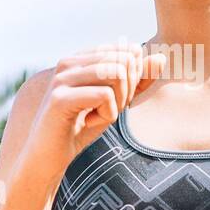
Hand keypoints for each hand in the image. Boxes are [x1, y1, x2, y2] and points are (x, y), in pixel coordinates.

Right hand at [18, 39, 167, 182]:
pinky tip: (89, 123)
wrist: (47, 158)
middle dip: (128, 90)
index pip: (128, 51)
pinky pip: (105, 96)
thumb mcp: (116, 102)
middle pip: (124, 61)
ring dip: (118, 102)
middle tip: (109, 109)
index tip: (116, 99)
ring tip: (99, 115)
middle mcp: (68, 62)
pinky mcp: (60, 98)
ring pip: (116, 74)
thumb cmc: (81, 128)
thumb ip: (138, 80)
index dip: (134, 78)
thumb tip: (161, 58)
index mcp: (80, 57)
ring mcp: (62, 78)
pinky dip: (106, 115)